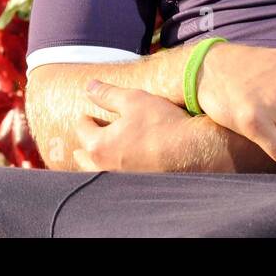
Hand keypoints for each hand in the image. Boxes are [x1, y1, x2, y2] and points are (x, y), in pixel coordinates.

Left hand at [73, 80, 194, 172]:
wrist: (193, 151)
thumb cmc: (162, 124)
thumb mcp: (133, 100)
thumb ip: (107, 94)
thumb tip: (88, 86)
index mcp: (98, 146)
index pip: (82, 129)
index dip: (86, 117)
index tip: (89, 114)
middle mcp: (104, 168)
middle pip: (84, 156)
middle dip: (87, 142)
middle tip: (94, 131)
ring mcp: (119, 181)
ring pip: (97, 171)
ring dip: (97, 160)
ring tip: (105, 149)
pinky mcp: (135, 188)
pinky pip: (115, 180)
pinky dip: (113, 170)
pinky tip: (124, 162)